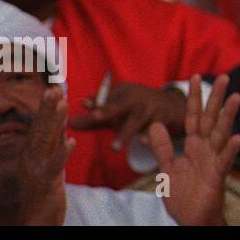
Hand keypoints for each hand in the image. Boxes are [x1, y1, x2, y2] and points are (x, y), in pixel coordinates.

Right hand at [17, 87, 74, 225]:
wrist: (36, 220)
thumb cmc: (44, 191)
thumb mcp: (50, 162)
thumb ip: (54, 144)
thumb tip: (61, 123)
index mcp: (31, 153)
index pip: (39, 126)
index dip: (46, 107)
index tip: (53, 88)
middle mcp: (30, 159)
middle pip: (40, 129)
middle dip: (47, 108)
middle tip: (55, 88)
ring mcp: (35, 170)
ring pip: (45, 142)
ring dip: (54, 122)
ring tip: (63, 104)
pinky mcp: (45, 183)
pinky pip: (54, 166)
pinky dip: (62, 152)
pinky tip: (71, 140)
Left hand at [70, 81, 186, 152]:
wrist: (170, 105)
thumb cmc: (136, 108)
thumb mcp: (118, 107)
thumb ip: (95, 117)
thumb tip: (70, 123)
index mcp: (122, 92)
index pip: (104, 99)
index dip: (94, 104)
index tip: (82, 105)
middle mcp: (136, 97)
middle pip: (120, 105)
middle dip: (108, 110)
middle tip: (95, 117)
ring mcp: (150, 108)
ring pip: (136, 120)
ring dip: (125, 133)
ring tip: (114, 148)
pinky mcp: (163, 118)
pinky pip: (155, 128)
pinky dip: (150, 135)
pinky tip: (144, 143)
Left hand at [151, 75, 239, 226]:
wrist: (191, 219)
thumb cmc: (183, 195)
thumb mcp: (167, 169)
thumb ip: (162, 147)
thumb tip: (154, 125)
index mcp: (193, 146)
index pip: (191, 117)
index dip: (192, 98)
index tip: (193, 77)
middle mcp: (205, 149)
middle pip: (210, 119)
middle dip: (216, 98)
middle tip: (224, 77)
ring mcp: (213, 161)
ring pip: (221, 134)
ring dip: (228, 117)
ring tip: (236, 98)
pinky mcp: (217, 176)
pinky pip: (224, 160)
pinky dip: (230, 149)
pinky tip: (237, 137)